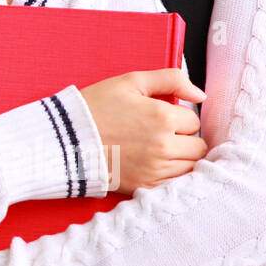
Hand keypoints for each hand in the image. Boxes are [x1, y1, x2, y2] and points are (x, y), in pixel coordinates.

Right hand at [78, 68, 208, 193]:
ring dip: (181, 157)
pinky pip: (175, 183)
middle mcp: (163, 145)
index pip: (194, 120)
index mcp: (162, 116)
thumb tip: (200, 94)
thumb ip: (171, 79)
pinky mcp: (146, 186)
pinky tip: (155, 164)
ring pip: (191, 166)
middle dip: (185, 138)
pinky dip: (171, 174)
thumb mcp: (130, 81)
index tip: (160, 116)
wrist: (65, 139)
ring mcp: (155, 169)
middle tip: (162, 133)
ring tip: (158, 148)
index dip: (178, 115)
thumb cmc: (95, 107)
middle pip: (198, 146)